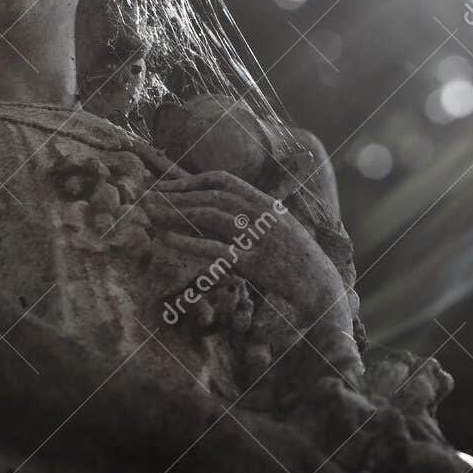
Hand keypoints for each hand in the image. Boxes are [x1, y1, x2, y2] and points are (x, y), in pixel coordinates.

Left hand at [144, 170, 352, 323]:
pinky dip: (188, 243)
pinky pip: (215, 249)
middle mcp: (262, 216)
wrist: (324, 291)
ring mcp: (258, 238)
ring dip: (175, 213)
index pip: (224, 180)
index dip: (193, 180)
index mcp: (268, 205)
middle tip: (148, 197)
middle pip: (211, 195)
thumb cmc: (301, 265)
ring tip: (151, 215)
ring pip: (210, 216)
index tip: (169, 186)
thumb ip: (257, 219)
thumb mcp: (282, 232)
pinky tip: (167, 240)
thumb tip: (228, 214)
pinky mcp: (254, 264)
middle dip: (176, 195)